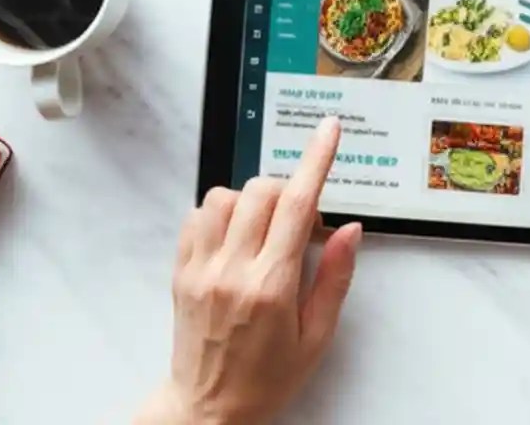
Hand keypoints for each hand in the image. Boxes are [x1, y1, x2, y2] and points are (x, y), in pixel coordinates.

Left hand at [135, 117, 361, 424]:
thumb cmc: (267, 379)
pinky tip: (235, 238)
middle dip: (286, 190)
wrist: (210, 409)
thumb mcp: (317, 337)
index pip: (297, 204)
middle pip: (259, 190)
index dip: (316, 160)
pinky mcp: (180, 273)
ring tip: (264, 231)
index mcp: (271, 286)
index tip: (328, 132)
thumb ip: (334, 279)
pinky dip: (218, 214)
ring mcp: (201, 269)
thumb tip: (348, 231)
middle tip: (299, 221)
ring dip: (250, 200)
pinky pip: (195, 217)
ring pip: (222, 196)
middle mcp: (232, 270)